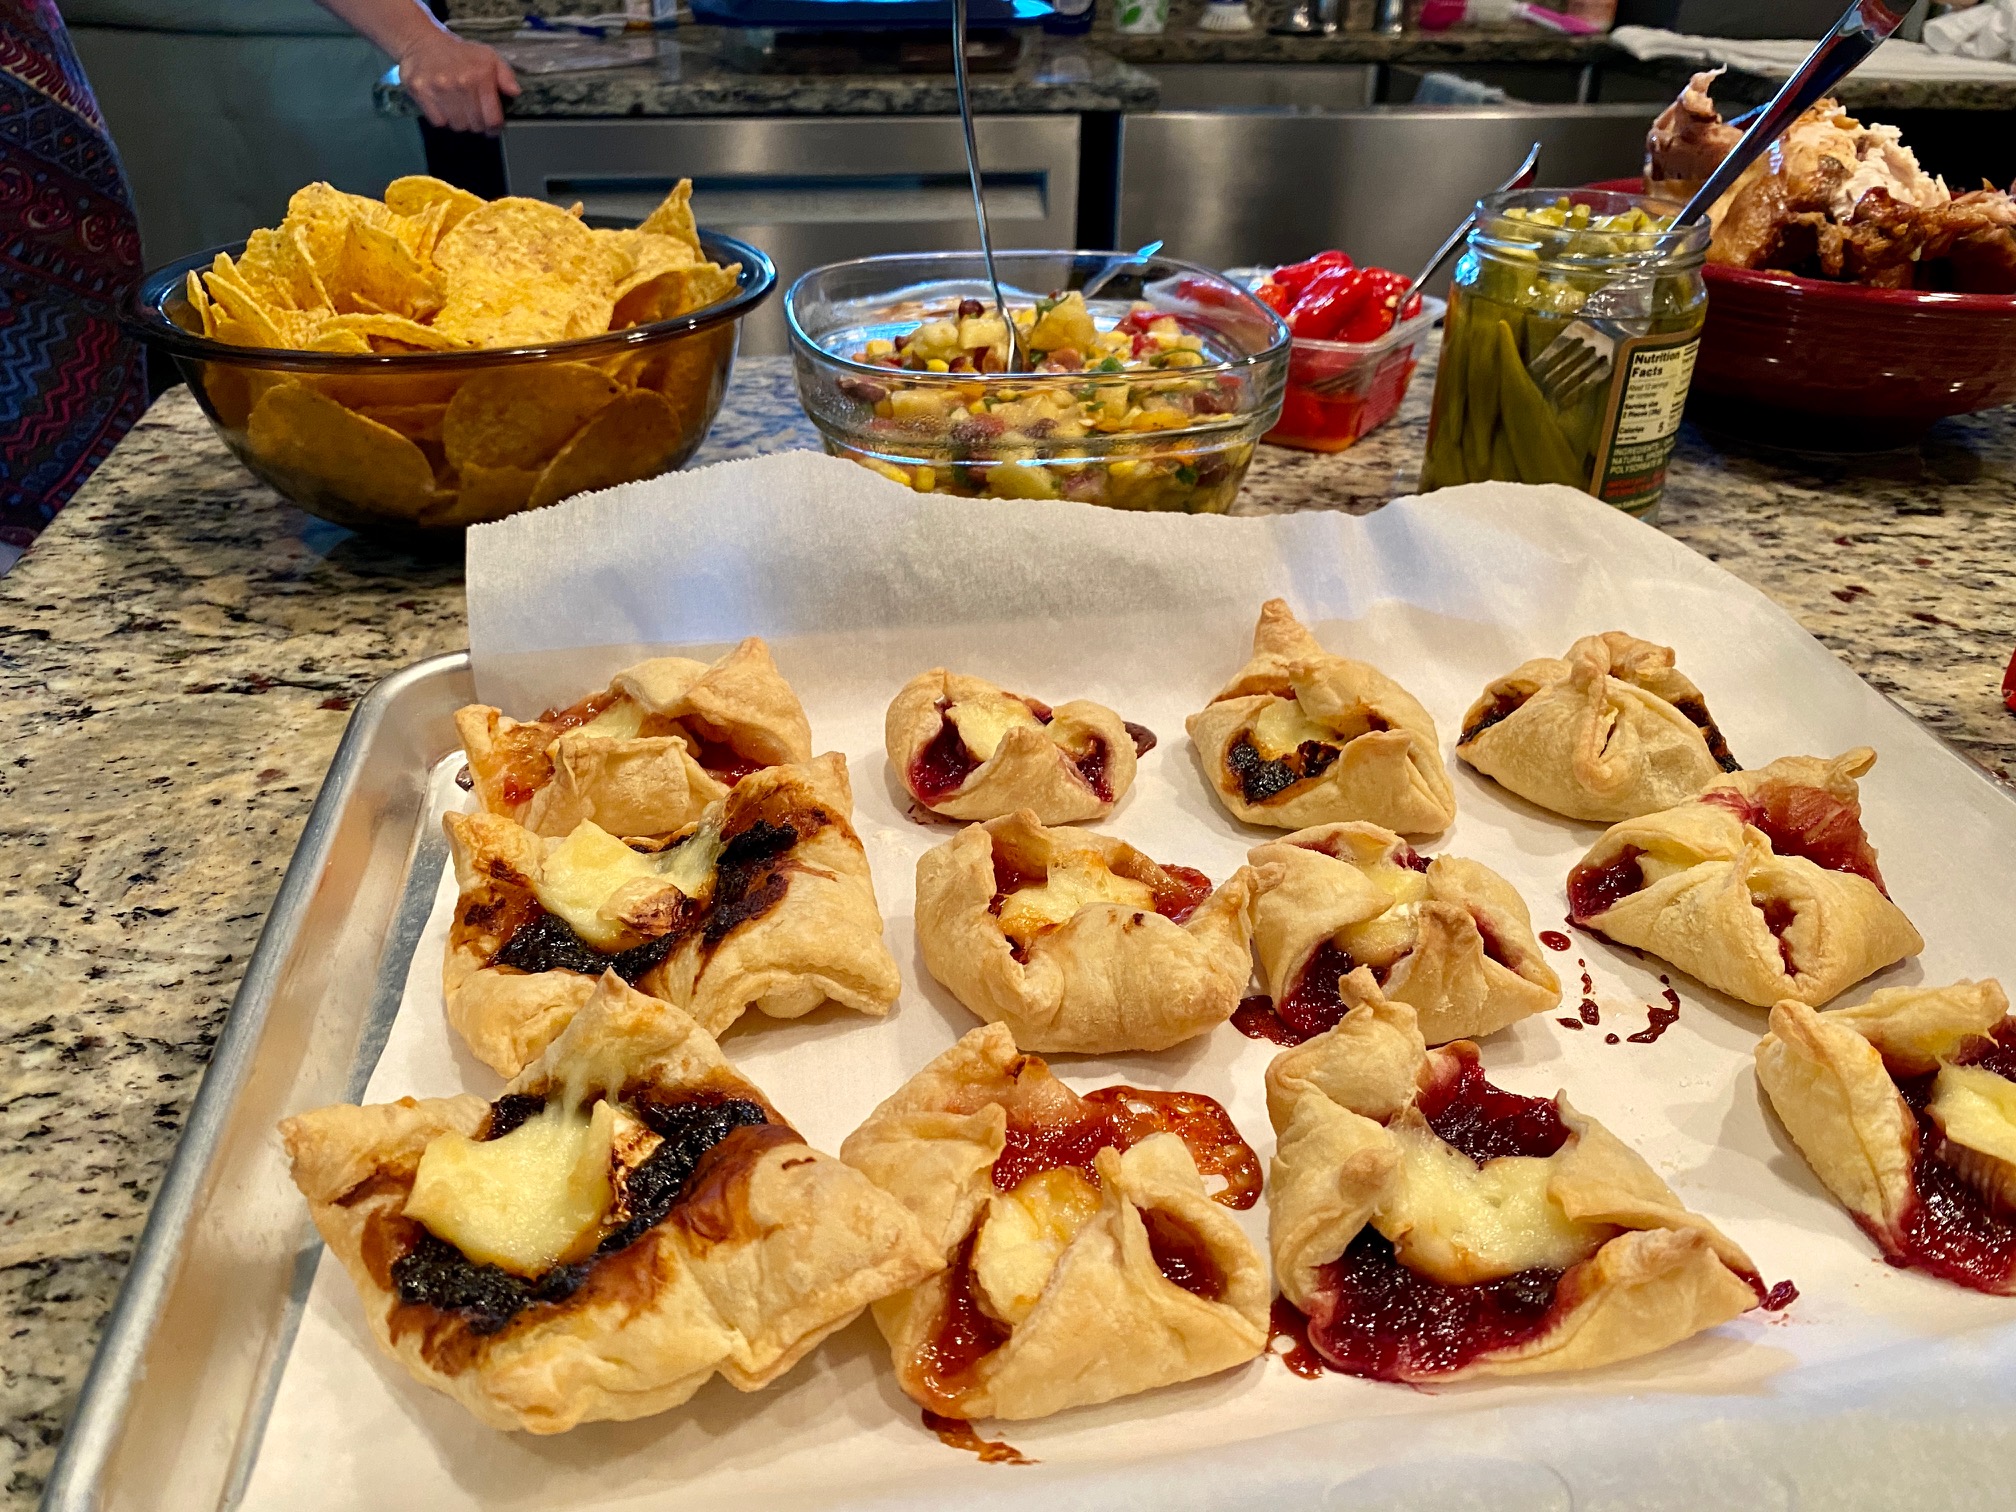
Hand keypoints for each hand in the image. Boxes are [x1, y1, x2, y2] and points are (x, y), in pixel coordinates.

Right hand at [400, 30, 519, 134]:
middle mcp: (461, 83)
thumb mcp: (488, 57)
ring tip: (459, 109)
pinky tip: (444, 107)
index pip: (492, 119)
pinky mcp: (421, 91)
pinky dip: (443, 119)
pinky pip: (438, 122)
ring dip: (460, 122)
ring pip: (457, 126)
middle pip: (475, 125)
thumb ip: (505, 75)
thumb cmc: (460, 53)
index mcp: (480, 76)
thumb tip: (515, 92)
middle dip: (478, 124)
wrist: (422, 42)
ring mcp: (439, 88)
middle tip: (474, 116)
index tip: (492, 128)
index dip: (494, 128)